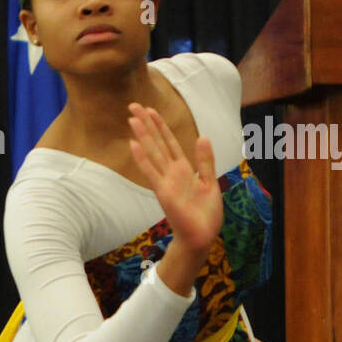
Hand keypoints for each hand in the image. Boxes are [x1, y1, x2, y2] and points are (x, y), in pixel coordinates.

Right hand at [128, 104, 221, 252]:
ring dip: (142, 135)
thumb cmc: (205, 213)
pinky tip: (134, 144)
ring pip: (152, 152)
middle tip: (133, 105)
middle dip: (146, 124)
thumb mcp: (210, 182)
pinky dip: (142, 158)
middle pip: (157, 142)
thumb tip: (203, 137)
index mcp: (183, 169)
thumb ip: (205, 161)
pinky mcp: (163, 192)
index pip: (170, 142)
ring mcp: (165, 181)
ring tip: (131, 118)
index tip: (150, 110)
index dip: (160, 125)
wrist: (202, 235)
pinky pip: (151, 171)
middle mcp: (171, 172)